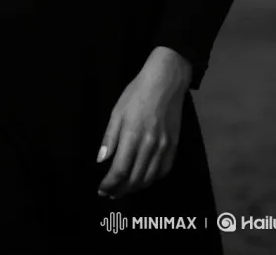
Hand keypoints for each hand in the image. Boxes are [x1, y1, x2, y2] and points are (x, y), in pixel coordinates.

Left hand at [96, 47, 190, 199]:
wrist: (166, 82)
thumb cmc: (137, 93)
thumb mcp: (117, 111)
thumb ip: (109, 138)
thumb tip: (101, 160)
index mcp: (132, 136)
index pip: (119, 170)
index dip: (109, 183)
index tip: (102, 189)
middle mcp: (149, 145)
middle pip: (134, 178)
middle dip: (120, 189)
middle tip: (111, 193)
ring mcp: (164, 147)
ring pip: (149, 178)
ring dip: (135, 187)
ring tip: (125, 189)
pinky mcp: (174, 145)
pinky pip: (164, 170)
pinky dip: (153, 179)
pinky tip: (144, 178)